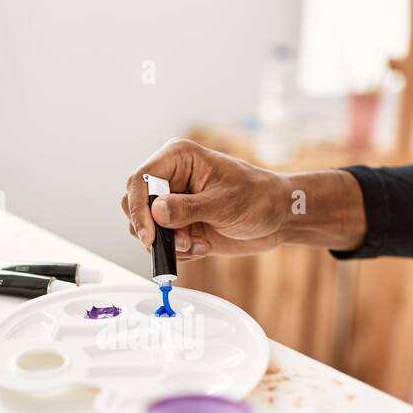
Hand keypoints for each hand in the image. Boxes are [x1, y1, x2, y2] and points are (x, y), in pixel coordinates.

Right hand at [120, 138, 365, 259]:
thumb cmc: (258, 197)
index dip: (138, 208)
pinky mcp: (180, 226)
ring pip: (146, 228)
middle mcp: (171, 180)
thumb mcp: (223, 203)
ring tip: (195, 244)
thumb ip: (187, 208)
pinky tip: (203, 248)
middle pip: (134, 205)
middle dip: (151, 230)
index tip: (149, 235)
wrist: (278, 218)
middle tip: (177, 243)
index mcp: (178, 159)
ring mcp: (174, 204)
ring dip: (168, 244)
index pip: (140, 180)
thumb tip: (156, 212)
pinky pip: (163, 244)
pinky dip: (179, 253)